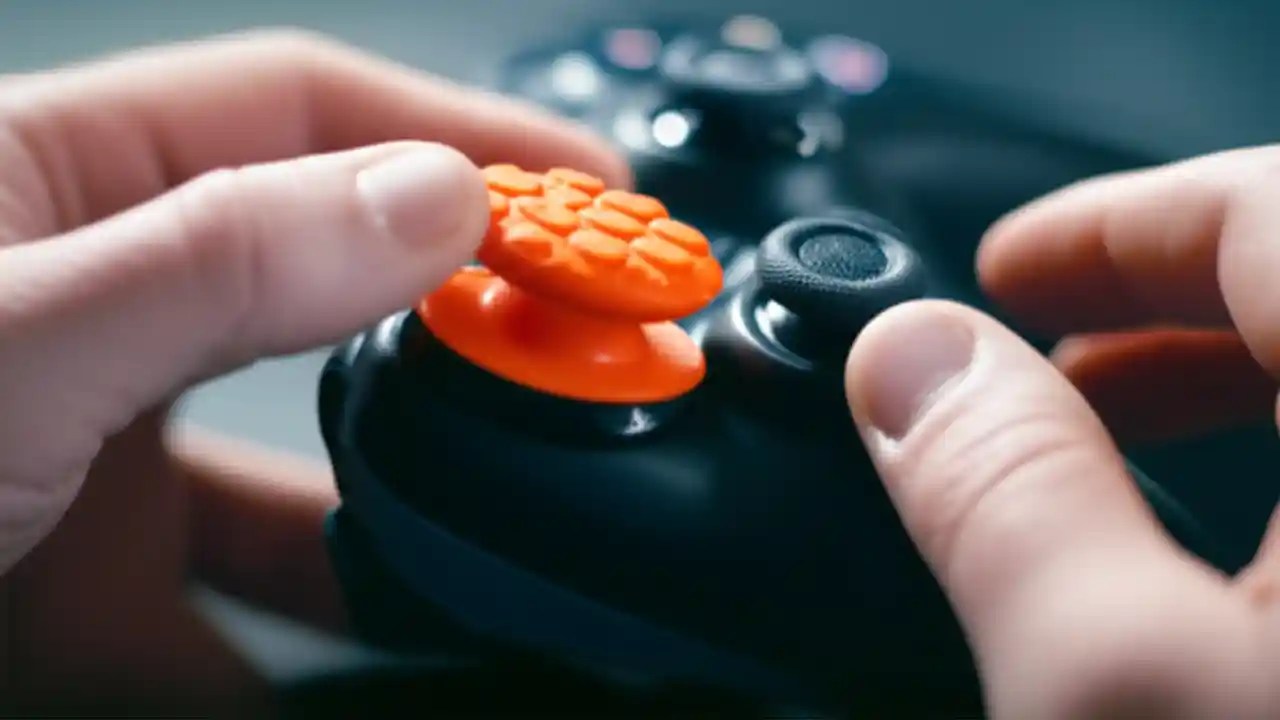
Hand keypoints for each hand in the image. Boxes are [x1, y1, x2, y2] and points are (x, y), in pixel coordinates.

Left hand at [0, 30, 626, 714]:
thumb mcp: (1, 343)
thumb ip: (217, 262)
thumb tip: (431, 198)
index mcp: (48, 181)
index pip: (306, 116)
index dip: (461, 136)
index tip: (597, 192)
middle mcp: (84, 307)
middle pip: (326, 284)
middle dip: (463, 318)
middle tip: (586, 354)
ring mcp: (87, 455)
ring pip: (295, 465)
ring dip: (402, 504)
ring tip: (509, 525)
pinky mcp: (78, 588)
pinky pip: (229, 609)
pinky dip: (306, 647)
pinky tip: (374, 666)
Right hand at [844, 145, 1279, 717]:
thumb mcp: (1120, 681)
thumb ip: (1008, 496)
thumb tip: (910, 359)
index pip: (1279, 209)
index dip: (1120, 221)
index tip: (1002, 266)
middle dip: (1156, 299)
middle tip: (1025, 352)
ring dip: (1216, 385)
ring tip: (1089, 447)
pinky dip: (1272, 471)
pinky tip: (1205, 551)